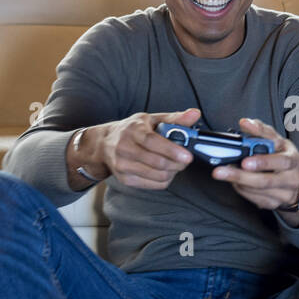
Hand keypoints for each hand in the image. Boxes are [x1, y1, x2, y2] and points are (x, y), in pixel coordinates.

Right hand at [85, 107, 200, 188]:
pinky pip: (154, 185)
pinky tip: (166, 171)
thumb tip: (195, 113)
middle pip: (157, 162)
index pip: (152, 142)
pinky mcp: (125, 179)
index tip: (187, 156)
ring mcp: (123, 166)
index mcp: (133, 130)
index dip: (171, 150)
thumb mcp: (151, 119)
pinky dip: (165, 179)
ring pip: (157, 176)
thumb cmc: (132, 130)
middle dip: (177, 163)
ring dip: (173, 172)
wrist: (104, 144)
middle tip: (186, 159)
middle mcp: (124, 148)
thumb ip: (175, 118)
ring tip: (176, 164)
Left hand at [210, 117, 298, 210]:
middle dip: (241, 176)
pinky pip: (254, 199)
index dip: (263, 162)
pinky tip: (235, 181)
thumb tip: (245, 123)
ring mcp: (284, 194)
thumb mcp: (277, 140)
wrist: (296, 179)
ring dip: (238, 182)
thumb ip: (261, 130)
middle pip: (266, 181)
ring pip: (257, 191)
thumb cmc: (283, 156)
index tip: (244, 161)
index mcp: (293, 159)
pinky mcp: (274, 204)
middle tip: (221, 171)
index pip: (280, 161)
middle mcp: (292, 179)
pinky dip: (241, 189)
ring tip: (223, 173)